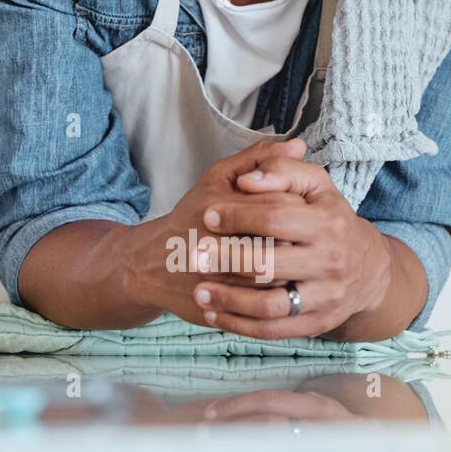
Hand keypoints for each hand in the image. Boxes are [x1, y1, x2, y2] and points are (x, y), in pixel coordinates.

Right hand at [133, 137, 308, 329]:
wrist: (150, 264)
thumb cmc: (190, 217)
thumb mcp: (217, 179)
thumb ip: (257, 159)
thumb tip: (300, 146)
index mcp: (220, 208)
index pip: (280, 206)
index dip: (296, 210)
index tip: (295, 211)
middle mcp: (217, 244)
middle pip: (282, 242)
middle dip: (295, 241)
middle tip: (298, 239)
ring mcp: (217, 279)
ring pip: (276, 277)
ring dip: (290, 270)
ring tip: (291, 261)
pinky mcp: (219, 305)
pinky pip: (262, 304)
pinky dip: (275, 293)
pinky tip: (277, 284)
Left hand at [192, 150, 393, 338]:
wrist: (368, 268)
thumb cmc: (327, 218)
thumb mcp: (314, 185)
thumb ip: (281, 170)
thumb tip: (248, 180)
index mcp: (328, 223)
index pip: (276, 218)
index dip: (238, 216)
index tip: (208, 215)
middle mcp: (330, 262)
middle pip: (270, 264)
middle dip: (227, 260)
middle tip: (194, 256)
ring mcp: (325, 297)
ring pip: (270, 305)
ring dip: (229, 301)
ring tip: (199, 292)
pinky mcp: (317, 324)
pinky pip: (274, 330)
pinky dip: (240, 325)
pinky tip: (214, 314)